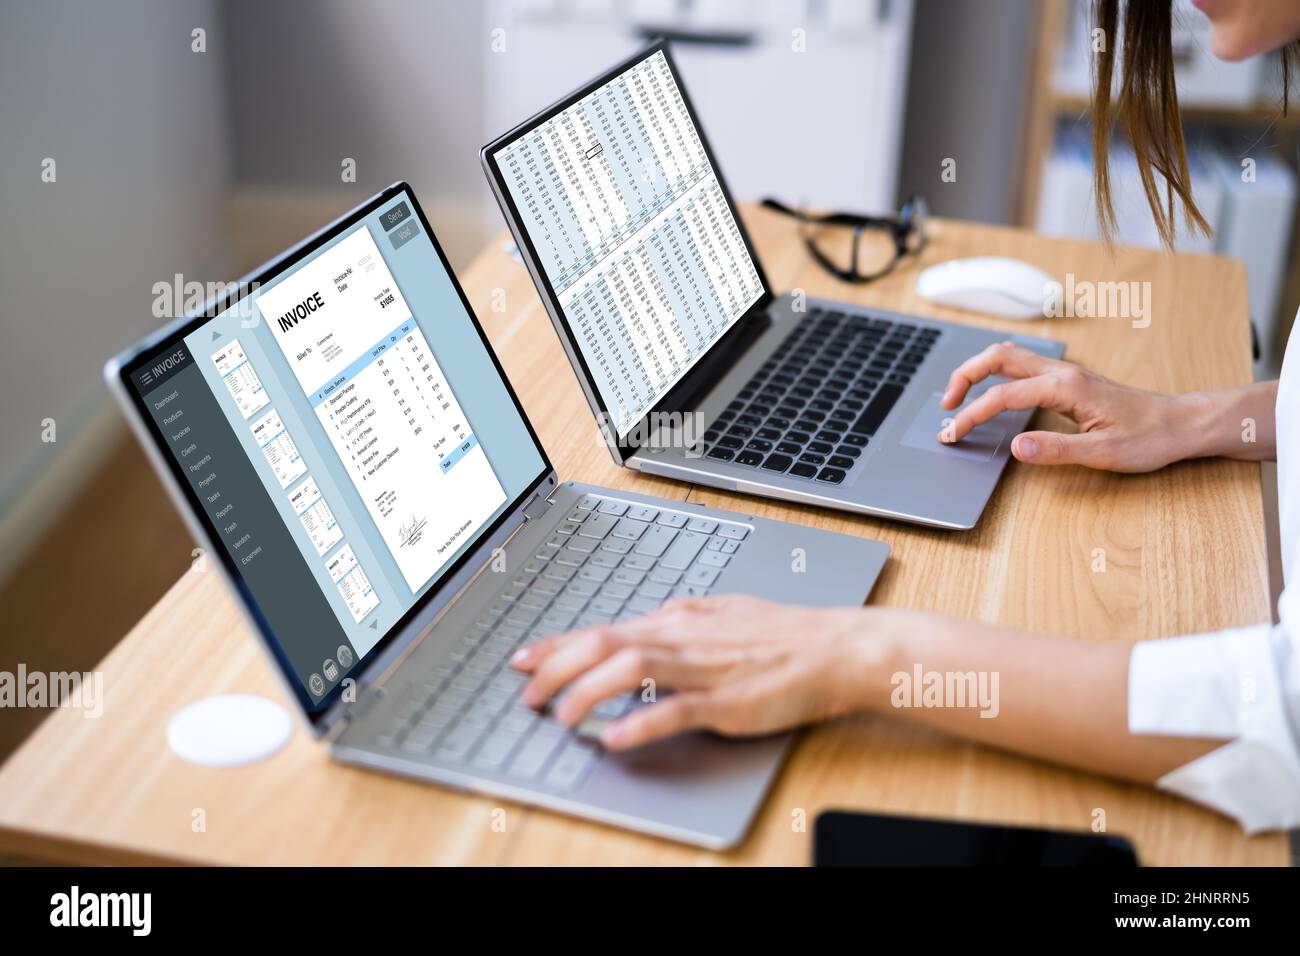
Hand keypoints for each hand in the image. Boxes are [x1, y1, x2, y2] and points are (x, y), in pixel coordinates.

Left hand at [510, 596, 878, 750]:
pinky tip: (616, 738)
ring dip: (588, 692)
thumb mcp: (723, 614)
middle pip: (604, 643)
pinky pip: (676, 709)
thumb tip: (650, 619)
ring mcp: (704, 667)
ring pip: (630, 668)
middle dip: (557, 668)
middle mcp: (683, 637)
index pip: (604, 628)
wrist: (835, 648)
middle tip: (528, 693)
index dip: (557, 644)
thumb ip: (682, 619)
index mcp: (679, 619)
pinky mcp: (727, 700)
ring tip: (562, 716)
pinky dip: (641, 723)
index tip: (524, 658)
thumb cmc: (784, 635)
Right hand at [938, 341, 1197, 472]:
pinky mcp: (1068, 381)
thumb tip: (1015, 448)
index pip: (1002, 396)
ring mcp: (1065, 373)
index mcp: (1065, 387)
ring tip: (959, 398)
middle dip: (964, 377)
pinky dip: (995, 375)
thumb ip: (1055, 450)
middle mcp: (1061, 373)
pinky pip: (1022, 367)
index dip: (971, 416)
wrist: (1179, 424)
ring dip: (978, 371)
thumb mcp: (1102, 452)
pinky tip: (991, 395)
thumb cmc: (1148, 438)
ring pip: (1008, 356)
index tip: (952, 434)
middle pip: (998, 358)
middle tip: (945, 406)